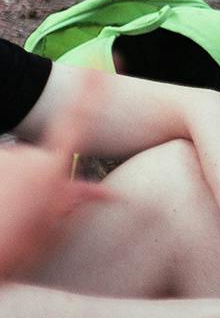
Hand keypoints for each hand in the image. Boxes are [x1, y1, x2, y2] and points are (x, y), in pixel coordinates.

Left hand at [0, 68, 105, 278]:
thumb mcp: (48, 234)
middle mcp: (27, 157)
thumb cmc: (7, 253)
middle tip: (27, 220)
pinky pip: (2, 174)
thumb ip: (74, 203)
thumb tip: (109, 192)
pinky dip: (1, 190)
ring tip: (6, 223)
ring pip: (17, 170)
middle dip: (40, 183)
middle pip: (44, 160)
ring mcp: (6, 159)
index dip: (92, 92)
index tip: (103, 64)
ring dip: (14, 190)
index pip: (78, 121)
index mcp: (52, 170)